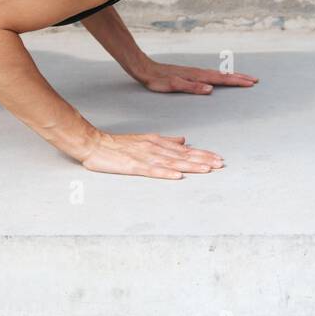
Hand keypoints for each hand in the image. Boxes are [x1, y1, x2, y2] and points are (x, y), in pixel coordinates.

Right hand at [80, 130, 223, 178]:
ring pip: (173, 162)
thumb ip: (166, 141)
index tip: (217, 158)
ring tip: (207, 169)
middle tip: (220, 164)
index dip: (202, 154)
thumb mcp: (146, 139)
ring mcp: (145, 157)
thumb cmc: (118, 144)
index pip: (185, 149)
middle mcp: (155, 148)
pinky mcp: (134, 166)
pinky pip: (153, 170)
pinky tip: (178, 176)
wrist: (95, 144)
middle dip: (203, 160)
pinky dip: (166, 173)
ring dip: (191, 166)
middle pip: (183, 155)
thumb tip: (184, 140)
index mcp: (158, 143)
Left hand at [130, 59, 257, 93]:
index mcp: (197, 76)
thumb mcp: (172, 85)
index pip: (221, 79)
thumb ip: (191, 87)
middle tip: (254, 80)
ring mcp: (195, 72)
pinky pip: (212, 75)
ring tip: (244, 78)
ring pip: (219, 74)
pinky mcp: (191, 74)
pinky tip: (221, 78)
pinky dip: (221, 76)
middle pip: (224, 75)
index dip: (236, 81)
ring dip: (232, 76)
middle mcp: (198, 73)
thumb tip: (210, 89)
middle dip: (239, 77)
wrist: (145, 68)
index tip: (250, 83)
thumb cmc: (157, 79)